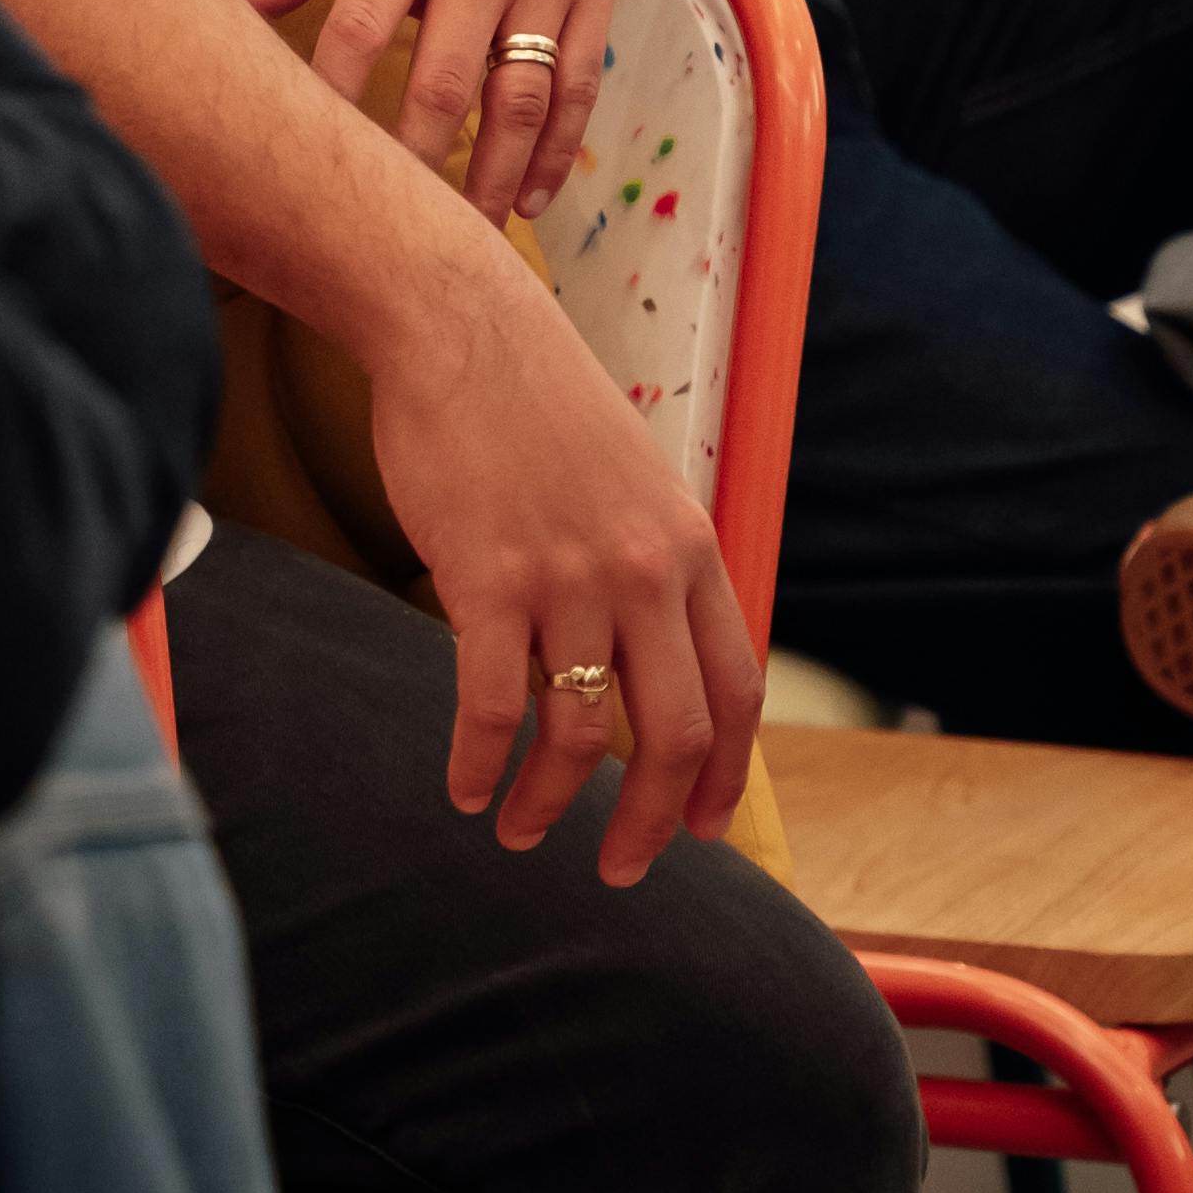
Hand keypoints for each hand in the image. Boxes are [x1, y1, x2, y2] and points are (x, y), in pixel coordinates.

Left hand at [242, 0, 639, 226]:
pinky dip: (557, 146)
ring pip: (522, 97)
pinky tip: (530, 192)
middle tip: (382, 223)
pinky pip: (580, 83)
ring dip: (491, 174)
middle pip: (444, 80)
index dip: (331, 100)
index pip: (360, 29)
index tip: (304, 154)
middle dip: (412, 160)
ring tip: (462, 235)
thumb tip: (240, 4)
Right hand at [363, 253, 760, 884]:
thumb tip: (647, 653)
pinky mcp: (486, 578)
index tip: (708, 830)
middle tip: (620, 868)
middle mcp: (642, 570)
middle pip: (674, 733)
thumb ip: (650, 562)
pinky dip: (477, 763)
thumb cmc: (533, 401)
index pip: (735, 688)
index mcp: (687, 547)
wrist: (457, 324)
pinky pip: (489, 705)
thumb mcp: (630, 478)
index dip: (727, 773)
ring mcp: (567, 576)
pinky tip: (463, 788)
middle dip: (652, 821)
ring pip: (579, 733)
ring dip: (549, 804)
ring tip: (518, 832)